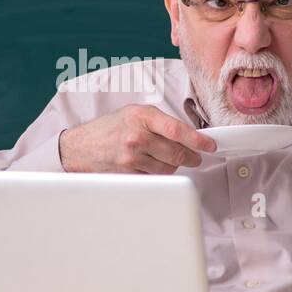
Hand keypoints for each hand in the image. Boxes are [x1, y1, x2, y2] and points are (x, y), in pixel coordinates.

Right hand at [58, 105, 216, 174]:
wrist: (81, 146)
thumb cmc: (111, 128)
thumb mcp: (135, 113)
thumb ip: (161, 122)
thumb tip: (189, 135)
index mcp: (142, 116)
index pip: (177, 130)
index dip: (198, 140)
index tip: (210, 145)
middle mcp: (136, 137)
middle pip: (177, 153)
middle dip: (192, 157)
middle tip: (196, 157)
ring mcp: (131, 158)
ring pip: (169, 168)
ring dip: (174, 166)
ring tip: (167, 158)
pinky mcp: (128, 175)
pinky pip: (155, 178)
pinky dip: (159, 174)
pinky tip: (151, 165)